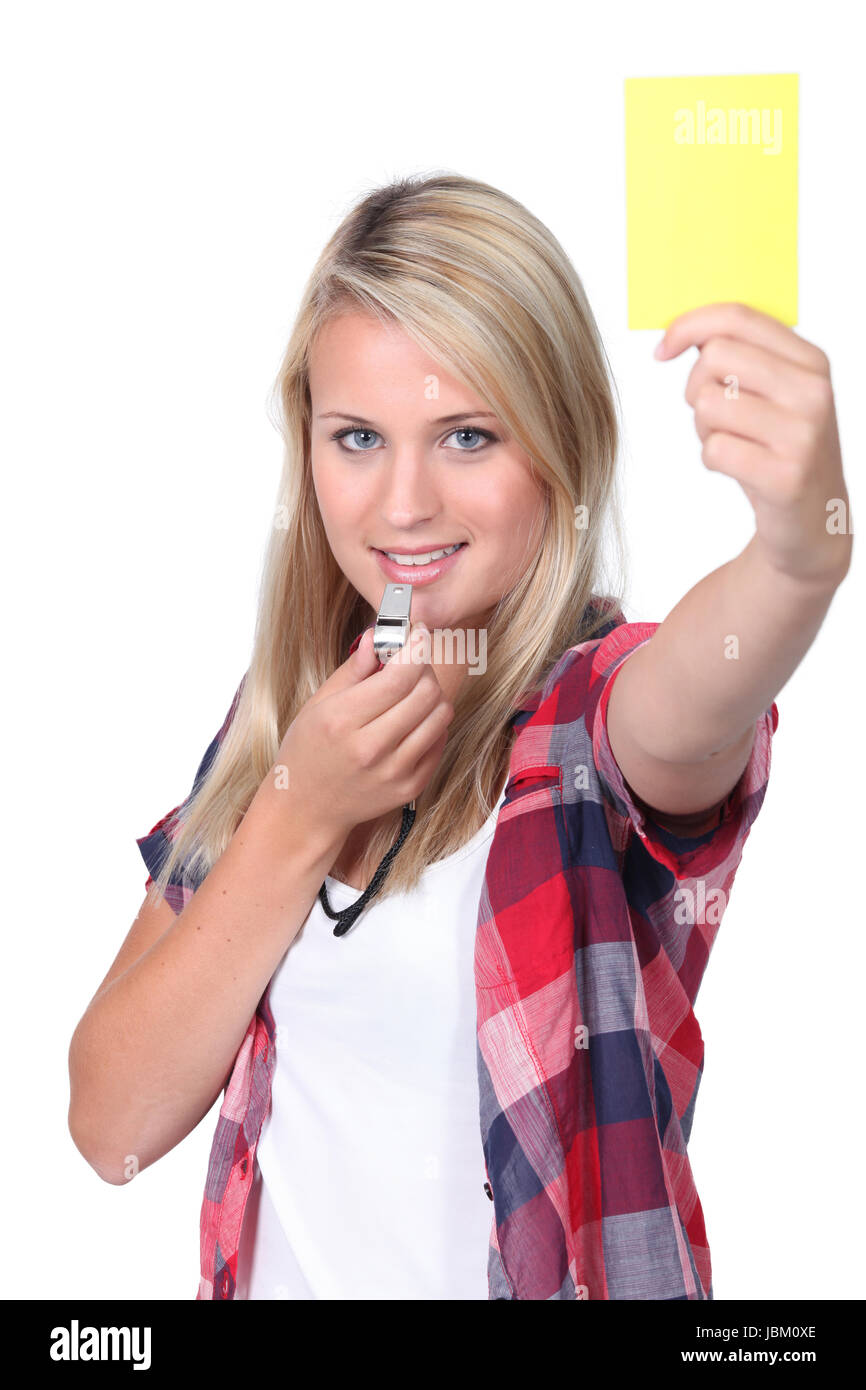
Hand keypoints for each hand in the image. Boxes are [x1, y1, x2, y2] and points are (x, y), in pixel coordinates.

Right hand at [273, 623, 453, 837]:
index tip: (419, 634)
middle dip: (423, 670)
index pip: (399, 676)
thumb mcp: (318, 704)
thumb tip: (379, 636)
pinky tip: (410, 723)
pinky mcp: (410, 787)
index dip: (416, 648)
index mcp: (342, 721)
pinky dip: (431, 724)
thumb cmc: (308, 750)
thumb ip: (354, 669)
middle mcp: (371, 748)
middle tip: (409, 667)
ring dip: (431, 696)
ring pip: (441, 715)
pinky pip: (440, 741)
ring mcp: (394, 772)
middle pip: (426, 693)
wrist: (307, 808)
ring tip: (410, 695)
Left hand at [655, 301, 852, 585]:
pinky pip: (714, 450)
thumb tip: (684, 329)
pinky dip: (712, 459)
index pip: (738, 318)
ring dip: (704, 428)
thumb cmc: (780, 448)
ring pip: (708, 404)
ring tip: (731, 443)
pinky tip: (737, 468)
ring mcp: (803, 435)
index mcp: (811, 361)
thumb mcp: (773, 394)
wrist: (813, 520)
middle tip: (710, 413)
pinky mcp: (785, 476)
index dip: (688, 326)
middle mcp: (813, 391)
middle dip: (696, 386)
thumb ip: (739, 356)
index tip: (662, 349)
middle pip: (715, 358)